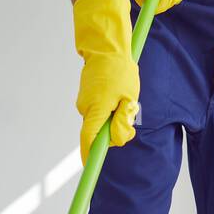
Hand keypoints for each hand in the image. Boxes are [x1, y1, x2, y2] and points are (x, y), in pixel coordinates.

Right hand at [73, 0, 140, 163]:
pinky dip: (108, 109)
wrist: (107, 48)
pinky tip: (115, 93)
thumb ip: (123, 121)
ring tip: (123, 97)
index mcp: (96, 109)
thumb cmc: (121, 71)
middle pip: (98, 132)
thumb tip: (116, 139)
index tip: (89, 166)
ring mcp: (84, 103)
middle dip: (114, 130)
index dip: (89, 155)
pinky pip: (98, 112)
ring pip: (100, 121)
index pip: (89, 139)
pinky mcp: (86, 98)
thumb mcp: (129, 98)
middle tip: (128, 111)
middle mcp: (85, 108)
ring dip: (113, 116)